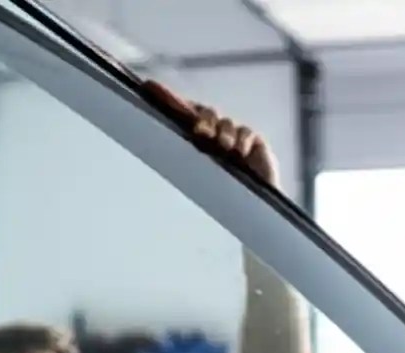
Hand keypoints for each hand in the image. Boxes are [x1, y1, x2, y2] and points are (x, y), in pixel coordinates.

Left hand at [143, 81, 278, 185]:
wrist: (250, 213)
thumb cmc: (217, 198)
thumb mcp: (193, 172)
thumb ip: (181, 152)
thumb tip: (157, 138)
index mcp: (195, 139)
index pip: (181, 112)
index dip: (167, 98)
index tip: (149, 87)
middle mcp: (214, 134)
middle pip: (205, 113)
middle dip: (203, 119)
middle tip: (200, 132)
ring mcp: (235, 137)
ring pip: (226, 123)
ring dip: (223, 132)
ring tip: (223, 147)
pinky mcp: (255, 143)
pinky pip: (246, 133)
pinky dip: (241, 140)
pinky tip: (238, 153)